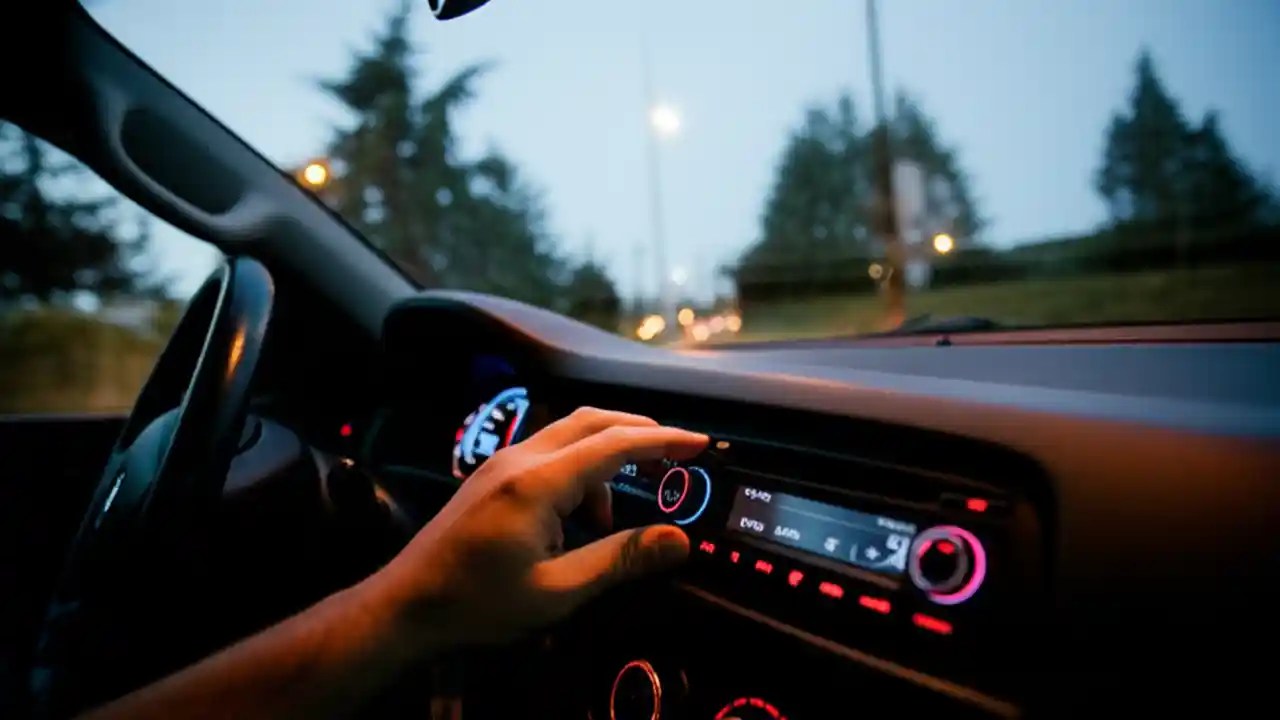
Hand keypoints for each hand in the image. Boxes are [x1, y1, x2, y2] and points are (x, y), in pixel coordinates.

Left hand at [369, 408, 708, 649]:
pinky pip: (547, 452)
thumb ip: (620, 559)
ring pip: (568, 433)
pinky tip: (578, 519)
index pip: (615, 444)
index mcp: (537, 483)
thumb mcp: (558, 591)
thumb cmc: (479, 603)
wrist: (406, 604)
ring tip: (613, 517)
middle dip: (639, 432)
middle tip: (676, 455)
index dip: (663, 441)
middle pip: (592, 420)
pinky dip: (578, 469)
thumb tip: (679, 540)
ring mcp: (501, 462)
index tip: (700, 444)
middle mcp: (519, 459)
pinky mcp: (492, 475)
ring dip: (605, 456)